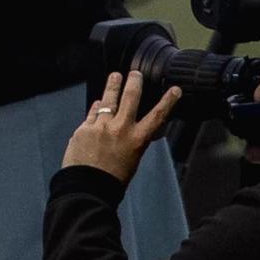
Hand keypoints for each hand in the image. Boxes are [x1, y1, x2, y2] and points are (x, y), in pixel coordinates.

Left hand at [62, 69, 179, 182]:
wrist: (87, 187)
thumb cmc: (113, 177)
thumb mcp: (133, 158)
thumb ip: (136, 139)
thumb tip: (142, 127)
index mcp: (138, 139)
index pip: (158, 115)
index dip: (168, 101)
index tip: (175, 89)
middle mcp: (120, 129)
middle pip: (130, 98)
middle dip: (134, 82)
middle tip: (135, 73)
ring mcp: (100, 126)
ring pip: (108, 100)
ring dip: (112, 85)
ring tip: (115, 76)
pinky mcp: (83, 128)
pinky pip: (92, 113)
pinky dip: (96, 108)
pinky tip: (98, 103)